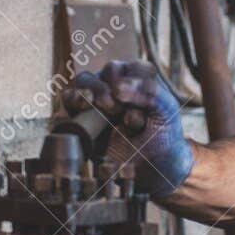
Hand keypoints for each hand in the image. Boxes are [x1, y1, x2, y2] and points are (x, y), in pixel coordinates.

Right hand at [66, 60, 193, 196]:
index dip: (136, 82)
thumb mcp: (166, 111)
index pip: (135, 67)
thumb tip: (118, 87)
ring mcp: (98, 98)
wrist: (149, 167)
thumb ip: (149, 92)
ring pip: (86, 80)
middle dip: (115, 88)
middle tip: (118, 109)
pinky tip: (83, 105)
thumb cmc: (162, 135)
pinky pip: (68, 99)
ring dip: (94, 91)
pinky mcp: (81, 114)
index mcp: (140, 79)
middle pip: (110, 70)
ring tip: (105, 108)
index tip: (142, 104)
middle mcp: (117, 85)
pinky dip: (73, 98)